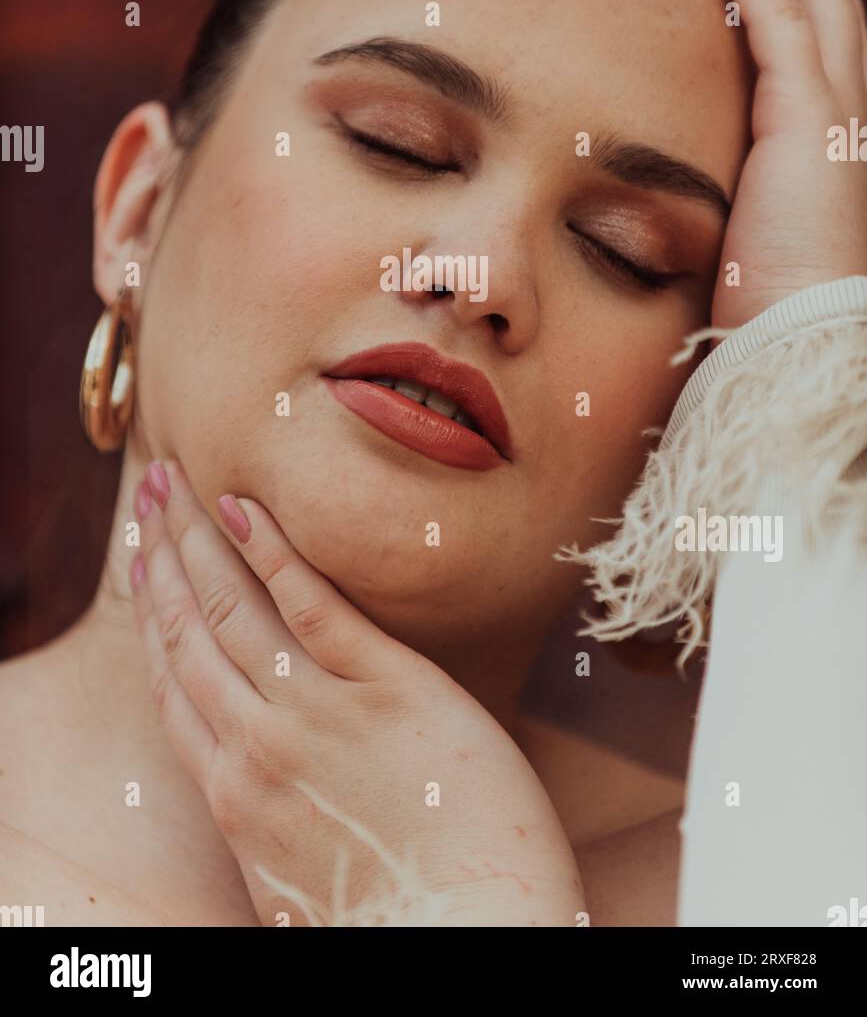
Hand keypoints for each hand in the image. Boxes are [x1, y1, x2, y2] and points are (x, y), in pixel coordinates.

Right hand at [130, 460, 584, 926]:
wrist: (469, 944)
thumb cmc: (396, 922)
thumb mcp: (300, 881)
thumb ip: (271, 818)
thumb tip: (257, 782)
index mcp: (236, 799)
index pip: (174, 686)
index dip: (153, 616)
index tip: (143, 567)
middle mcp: (259, 749)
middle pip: (189, 632)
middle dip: (162, 555)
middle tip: (151, 491)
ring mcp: (319, 716)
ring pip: (233, 609)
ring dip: (198, 537)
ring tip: (179, 481)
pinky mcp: (389, 690)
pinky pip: (315, 607)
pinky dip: (275, 553)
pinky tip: (249, 509)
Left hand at [710, 0, 866, 332]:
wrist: (797, 338)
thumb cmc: (768, 306)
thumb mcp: (748, 233)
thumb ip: (732, 193)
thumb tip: (677, 191)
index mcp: (832, 144)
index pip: (816, 47)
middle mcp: (847, 116)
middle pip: (829, 2)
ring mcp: (835, 111)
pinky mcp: (808, 116)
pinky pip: (779, 17)